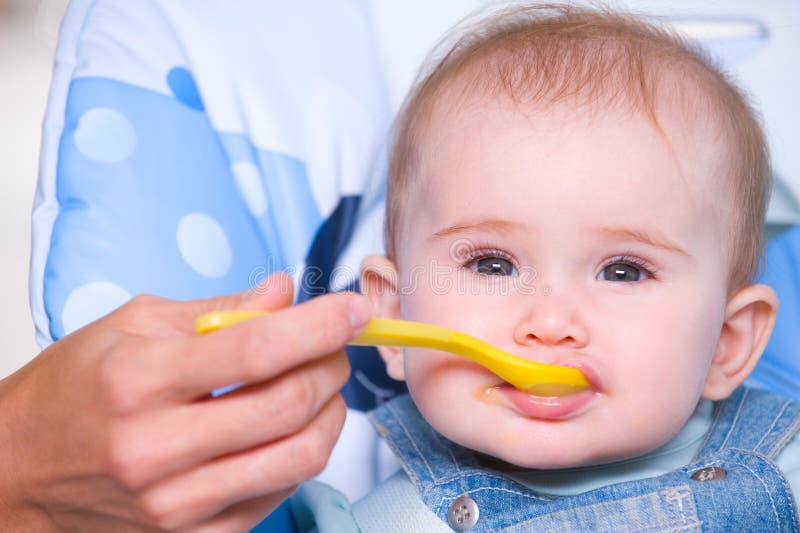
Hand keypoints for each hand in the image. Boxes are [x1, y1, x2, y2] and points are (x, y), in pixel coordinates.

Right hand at [0, 272, 370, 530]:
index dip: (320, 325)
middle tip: (334, 345)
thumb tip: (284, 292)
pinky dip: (300, 452)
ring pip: (298, 457)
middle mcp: (158, 448)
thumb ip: (218, 309)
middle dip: (332, 366)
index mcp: (139, 380)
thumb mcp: (131, 325)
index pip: (257, 349)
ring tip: (319, 385)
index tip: (353, 310)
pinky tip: (287, 427)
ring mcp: (177, 503)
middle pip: (289, 405)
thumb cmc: (72, 391)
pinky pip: (278, 493)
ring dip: (330, 413)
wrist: (17, 474)